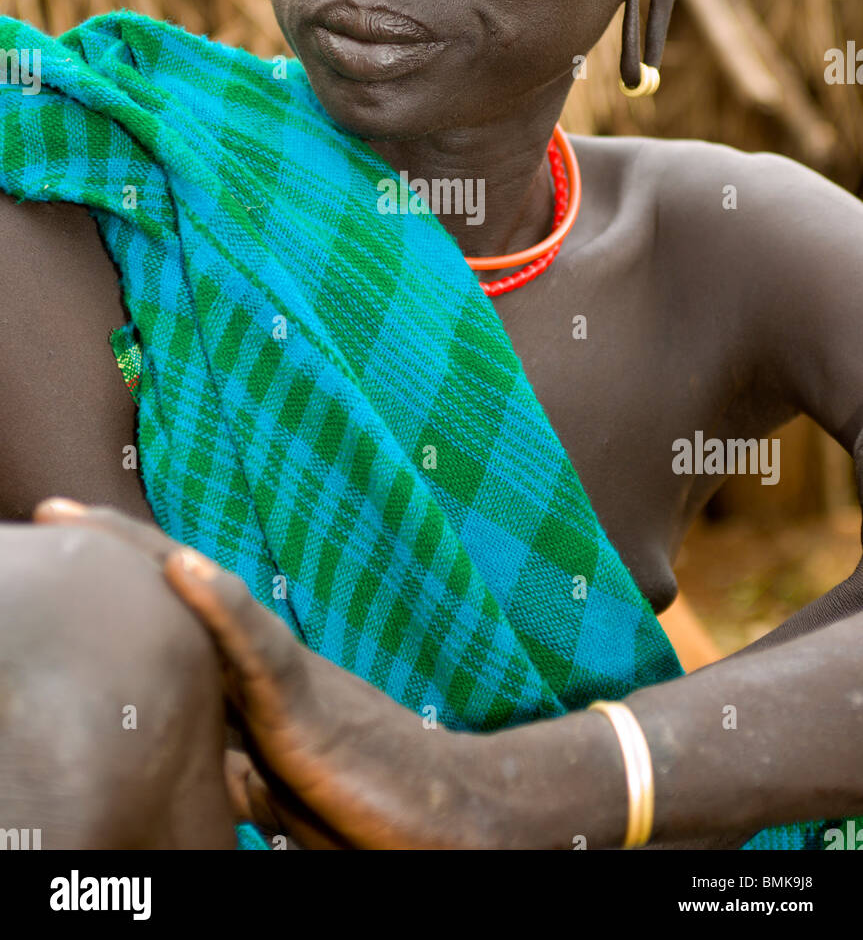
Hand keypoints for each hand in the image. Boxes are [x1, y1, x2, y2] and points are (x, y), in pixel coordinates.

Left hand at [34, 500, 501, 849]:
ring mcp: (286, 674)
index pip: (179, 622)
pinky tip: (182, 568)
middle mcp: (264, 664)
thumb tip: (210, 773)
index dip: (126, 582)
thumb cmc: (373, 801)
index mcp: (254, 685)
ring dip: (140, 556)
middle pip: (179, 594)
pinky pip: (258, 648)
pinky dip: (219, 603)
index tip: (69, 546)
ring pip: (204, 601)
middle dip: (114, 551)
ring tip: (80, 520)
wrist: (450, 814)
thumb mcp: (287, 788)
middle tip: (51, 510)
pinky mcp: (309, 704)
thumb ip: (245, 773)